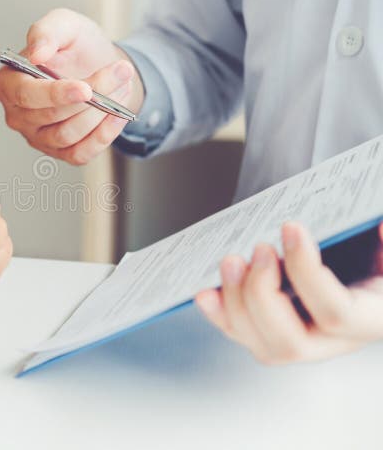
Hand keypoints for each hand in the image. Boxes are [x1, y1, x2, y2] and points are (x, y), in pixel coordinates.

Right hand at [0, 8, 144, 164]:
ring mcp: (37, 137)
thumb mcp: (64, 25)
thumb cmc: (75, 48)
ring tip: (122, 85)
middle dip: (91, 95)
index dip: (55, 94)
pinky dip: (103, 135)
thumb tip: (36, 53)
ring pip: (67, 135)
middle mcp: (17, 115)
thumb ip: (47, 32)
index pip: (26, 95)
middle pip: (51, 115)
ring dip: (100, 112)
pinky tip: (118, 115)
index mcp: (8, 83)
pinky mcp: (60, 152)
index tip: (85, 88)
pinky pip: (79, 153)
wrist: (99, 66)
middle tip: (120, 72)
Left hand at [195, 222, 382, 364]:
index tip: (290, 227)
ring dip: (235, 303)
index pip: (335, 313)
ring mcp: (306, 343)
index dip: (307, 273)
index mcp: (374, 317)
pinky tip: (205, 292)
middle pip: (290, 342)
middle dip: (261, 294)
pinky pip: (244, 336)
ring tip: (230, 260)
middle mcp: (337, 341)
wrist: (367, 264)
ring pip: (262, 344)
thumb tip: (380, 225)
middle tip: (258, 248)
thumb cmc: (376, 253)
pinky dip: (220, 315)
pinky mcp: (277, 334)